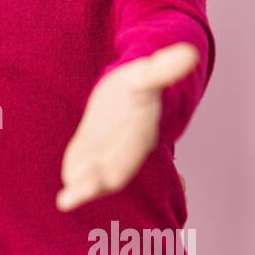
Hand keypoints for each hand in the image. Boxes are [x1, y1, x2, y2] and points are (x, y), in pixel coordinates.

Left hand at [56, 42, 198, 211]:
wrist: (126, 93)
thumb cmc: (138, 84)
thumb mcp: (145, 75)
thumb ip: (163, 69)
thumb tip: (189, 52)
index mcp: (139, 131)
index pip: (131, 150)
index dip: (121, 164)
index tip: (110, 180)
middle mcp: (123, 149)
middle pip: (112, 170)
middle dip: (96, 185)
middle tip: (76, 198)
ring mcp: (104, 154)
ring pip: (95, 176)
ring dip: (82, 190)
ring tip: (65, 202)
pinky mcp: (87, 154)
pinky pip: (81, 169)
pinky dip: (75, 180)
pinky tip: (64, 200)